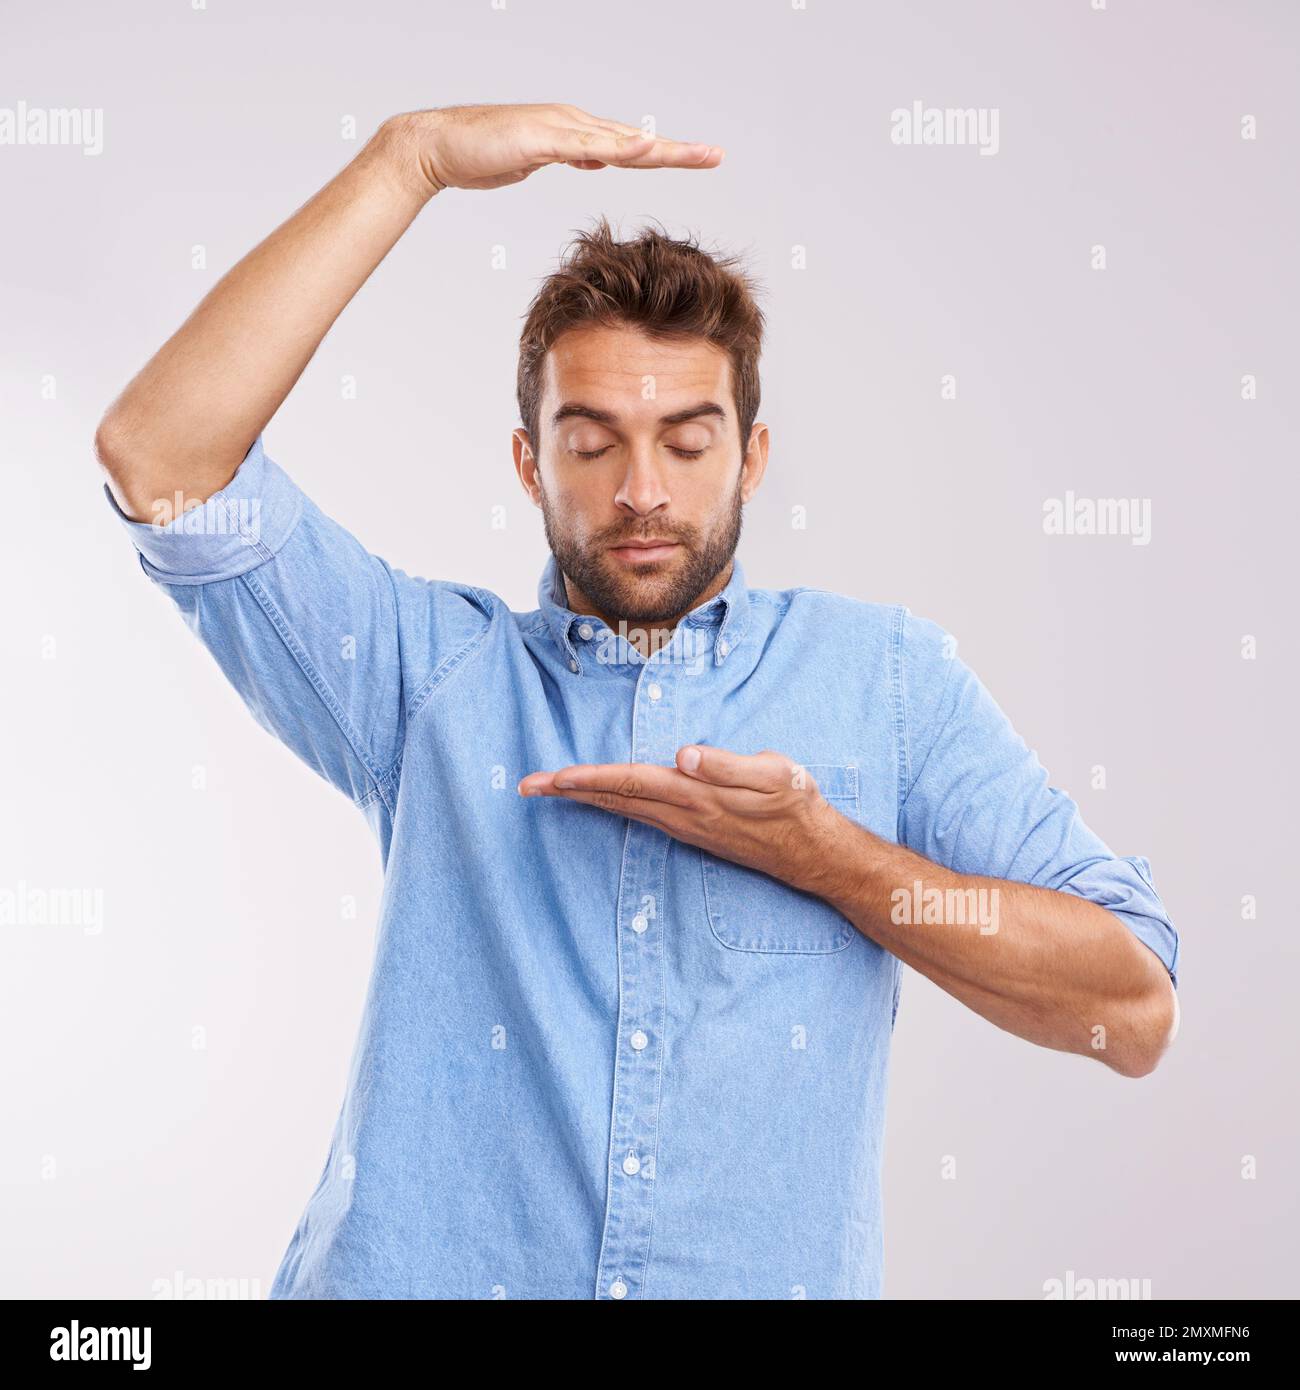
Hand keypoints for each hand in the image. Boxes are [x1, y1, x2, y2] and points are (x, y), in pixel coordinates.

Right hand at [383, 102, 723, 195]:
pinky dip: (620, 149)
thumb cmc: (480, 156)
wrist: (437, 146)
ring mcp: (559, 128)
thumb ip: (568, 157)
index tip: (697, 160)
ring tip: (695, 155)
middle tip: (716, 156)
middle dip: (677, 150)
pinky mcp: (543, 138)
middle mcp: (573, 123)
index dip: (664, 153)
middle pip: (635, 140)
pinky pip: (589, 146)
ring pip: (620, 140)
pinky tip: (645, 150)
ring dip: (658, 148)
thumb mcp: (535, 162)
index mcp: (574, 132)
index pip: (628, 145)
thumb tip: (596, 159)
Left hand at [518, 746, 851, 898]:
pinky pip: (640, 816)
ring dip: (585, 798)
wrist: (813, 852)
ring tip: (551, 789)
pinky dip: (612, 805)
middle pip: (616, 799)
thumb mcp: (772, 775)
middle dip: (570, 791)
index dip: (589, 778)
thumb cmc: (795, 806)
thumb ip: (726, 764)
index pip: (631, 782)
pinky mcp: (692, 832)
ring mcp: (685, 827)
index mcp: (696, 797)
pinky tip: (601, 800)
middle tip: (526, 786)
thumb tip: (683, 754)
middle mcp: (682, 816)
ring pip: (624, 809)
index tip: (552, 777)